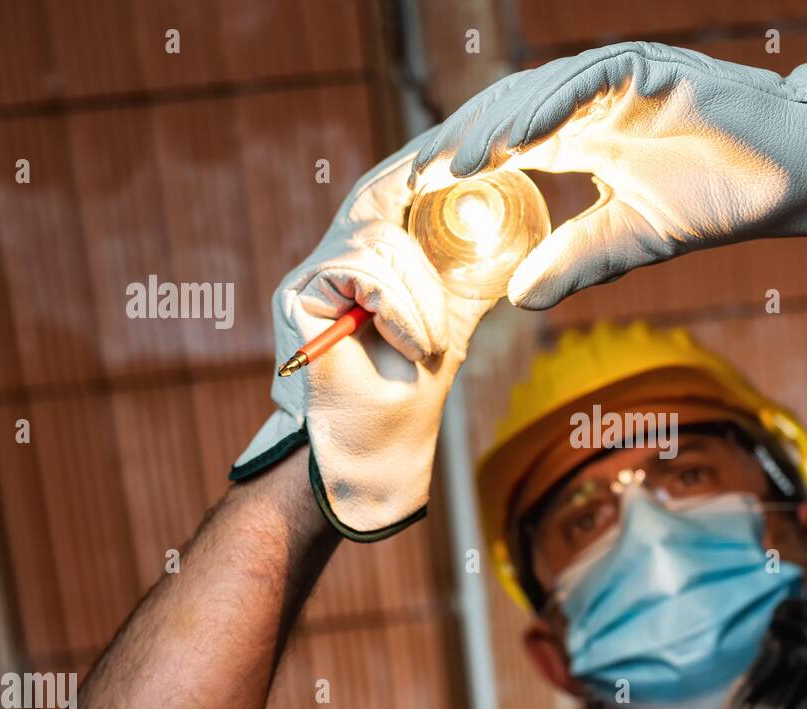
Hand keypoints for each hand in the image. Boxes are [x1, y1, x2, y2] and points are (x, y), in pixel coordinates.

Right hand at [233, 129, 497, 538]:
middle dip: (430, 175)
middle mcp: (336, 256)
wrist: (371, 464)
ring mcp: (313, 272)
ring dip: (422, 293)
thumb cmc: (407, 406)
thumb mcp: (448, 330)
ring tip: (434, 344)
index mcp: (369, 258)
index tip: (483, 146)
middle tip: (482, 168)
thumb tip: (507, 244)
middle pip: (382, 191)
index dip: (433, 162)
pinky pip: (359, 270)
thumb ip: (459, 285)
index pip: (398, 189)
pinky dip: (398, 307)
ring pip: (379, 238)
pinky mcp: (298, 295)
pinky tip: (416, 345)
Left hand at [412, 41, 806, 308]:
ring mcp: (616, 79)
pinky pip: (585, 82)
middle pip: (501, 117)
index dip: (455, 173)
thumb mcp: (631, 239)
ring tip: (443, 168)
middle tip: (403, 185)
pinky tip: (508, 144)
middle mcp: (588, 102)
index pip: (500, 149)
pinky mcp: (647, 66)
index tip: (411, 208)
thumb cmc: (721, 199)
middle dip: (452, 148)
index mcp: (579, 136)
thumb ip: (574, 259)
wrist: (796, 179)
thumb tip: (517, 300)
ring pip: (533, 95)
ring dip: (486, 130)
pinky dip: (544, 109)